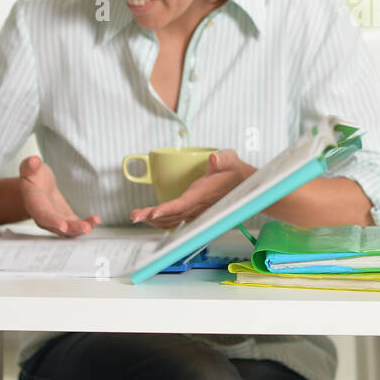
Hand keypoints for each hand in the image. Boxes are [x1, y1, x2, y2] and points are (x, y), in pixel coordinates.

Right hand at [19, 155, 101, 236]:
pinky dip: (86, 224)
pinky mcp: (66, 219)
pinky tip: (96, 221)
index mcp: (34, 203)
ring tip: (93, 224)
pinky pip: (76, 225)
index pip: (42, 214)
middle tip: (86, 228)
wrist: (37, 185)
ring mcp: (56, 219)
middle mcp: (44, 216)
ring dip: (80, 229)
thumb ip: (30, 165)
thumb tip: (33, 161)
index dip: (51, 220)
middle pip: (57, 226)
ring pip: (67, 229)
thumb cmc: (33, 176)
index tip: (62, 225)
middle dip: (71, 228)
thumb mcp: (29, 168)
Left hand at [130, 150, 255, 228]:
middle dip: (152, 216)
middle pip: (172, 215)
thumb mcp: (231, 159)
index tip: (152, 213)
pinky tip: (152, 219)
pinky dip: (163, 221)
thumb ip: (223, 159)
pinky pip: (176, 220)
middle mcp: (198, 206)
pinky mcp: (195, 211)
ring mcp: (196, 211)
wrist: (245, 185)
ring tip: (137, 217)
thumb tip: (213, 159)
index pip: (182, 204)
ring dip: (154, 220)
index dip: (167, 209)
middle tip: (134, 216)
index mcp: (203, 194)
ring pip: (172, 220)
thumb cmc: (235, 170)